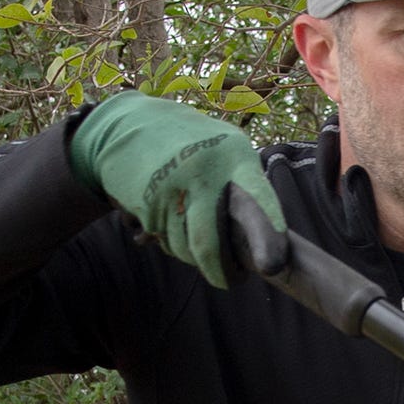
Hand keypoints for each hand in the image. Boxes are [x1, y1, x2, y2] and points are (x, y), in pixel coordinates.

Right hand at [67, 92, 283, 287]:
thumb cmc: (193, 142)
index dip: (267, 234)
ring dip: (192, 254)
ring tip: (196, 236)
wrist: (131, 122)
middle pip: (209, 242)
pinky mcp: (144, 201)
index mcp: (234, 156)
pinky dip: (170, 242)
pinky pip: (163, 241)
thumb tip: (268, 242)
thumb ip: (246, 184)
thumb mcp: (225, 147)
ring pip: (184, 247)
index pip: (258, 200)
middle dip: (220, 271)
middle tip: (232, 281)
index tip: (273, 265)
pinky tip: (171, 220)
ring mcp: (169, 187)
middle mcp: (202, 171)